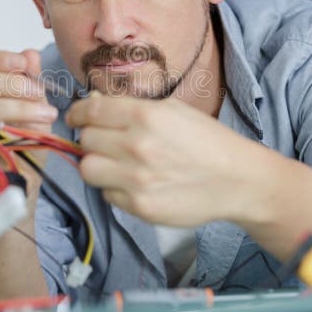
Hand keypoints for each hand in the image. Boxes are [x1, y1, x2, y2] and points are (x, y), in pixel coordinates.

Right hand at [0, 49, 58, 133]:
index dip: (0, 60)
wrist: (23, 172)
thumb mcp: (34, 103)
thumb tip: (30, 55)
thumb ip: (31, 79)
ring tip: (46, 113)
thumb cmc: (25, 136)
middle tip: (38, 91)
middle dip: (13, 84)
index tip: (24, 63)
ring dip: (19, 107)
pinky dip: (15, 128)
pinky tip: (35, 129)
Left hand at [66, 93, 252, 226]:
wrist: (237, 180)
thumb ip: (130, 108)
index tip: (75, 118)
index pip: (90, 111)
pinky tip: (135, 183)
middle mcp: (137, 146)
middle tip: (104, 142)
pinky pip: (107, 195)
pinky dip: (114, 188)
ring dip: (96, 165)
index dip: (76, 113)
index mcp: (145, 115)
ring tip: (114, 164)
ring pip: (88, 170)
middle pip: (85, 140)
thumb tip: (93, 105)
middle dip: (90, 139)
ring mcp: (136, 179)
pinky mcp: (140, 207)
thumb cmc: (205, 141)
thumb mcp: (172, 110)